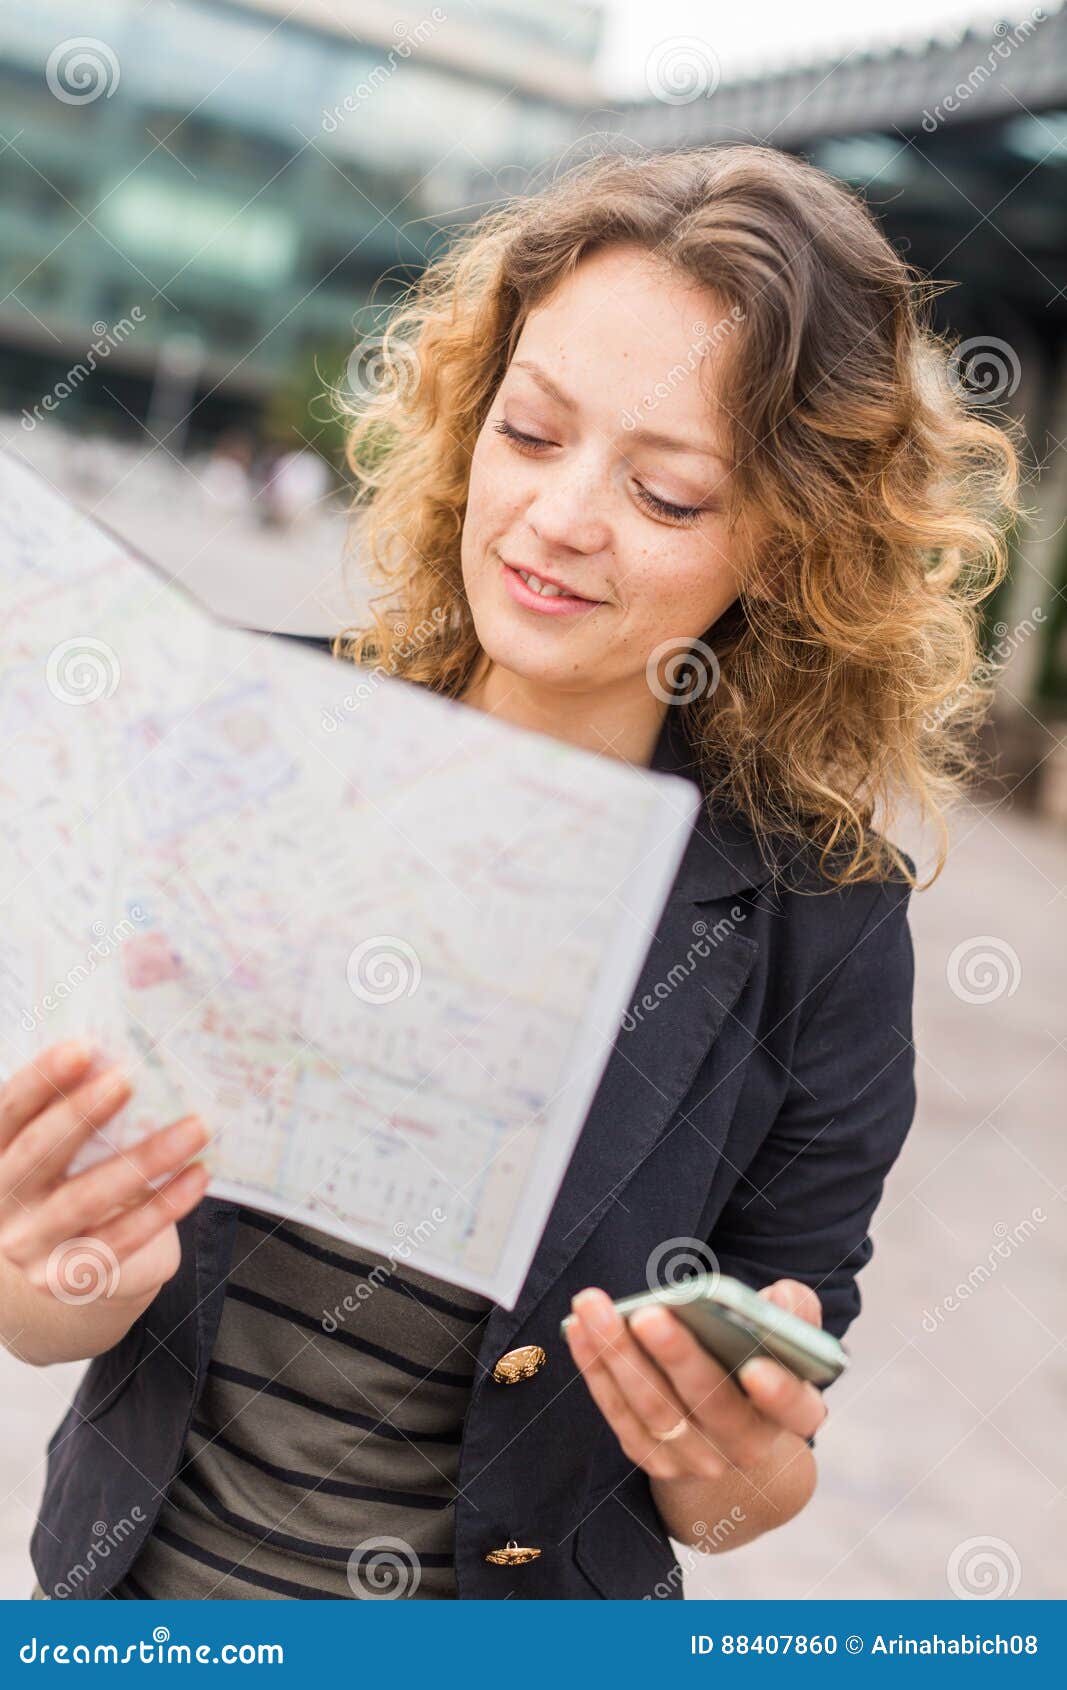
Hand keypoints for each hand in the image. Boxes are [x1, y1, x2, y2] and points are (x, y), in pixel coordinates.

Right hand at [0, 1039, 210, 1305]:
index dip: (42, 1078)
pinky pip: (120, 1239)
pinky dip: (163, 1206)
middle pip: (37, 1152)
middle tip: (131, 1078)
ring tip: (195, 1126)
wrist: (74, 1259)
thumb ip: (80, 1107)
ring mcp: (27, 1245)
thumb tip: (132, 1055)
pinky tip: (198, 1175)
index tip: (84, 1046)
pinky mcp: (64, 1278)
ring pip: (85, 1198)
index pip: (8, 1110)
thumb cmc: (76, 1177)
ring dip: (145, 1158)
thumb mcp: (66, 1144)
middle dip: (83, 1113)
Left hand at [564, 1278, 827, 1482]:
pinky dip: (596, 1371)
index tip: (756, 1369)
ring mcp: (698, 1460)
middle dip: (678, 1358)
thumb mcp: (787, 1338)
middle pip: (712, 1405)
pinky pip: (620, 1415)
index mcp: (794, 1413)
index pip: (794, 1409)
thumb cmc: (759, 1361)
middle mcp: (747, 1447)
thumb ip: (793, 1314)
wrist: (731, 1432)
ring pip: (656, 1410)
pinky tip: (578, 1329)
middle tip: (649, 1314)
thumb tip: (777, 1300)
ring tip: (593, 1306)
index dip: (779, 1394)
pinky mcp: (654, 1459)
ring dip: (619, 1356)